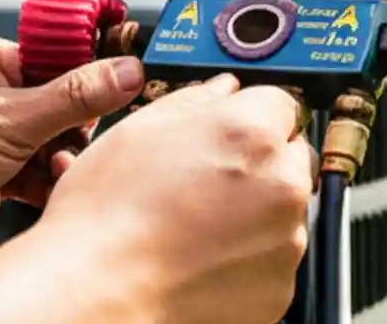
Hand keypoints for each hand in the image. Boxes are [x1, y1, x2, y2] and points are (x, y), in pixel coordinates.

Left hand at [0, 37, 144, 255]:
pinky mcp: (1, 172)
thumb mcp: (13, 119)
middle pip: (66, 104)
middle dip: (74, 130)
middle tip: (70, 144)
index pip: (61, 58)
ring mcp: (0, 134)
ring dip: (60, 159)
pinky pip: (42, 171)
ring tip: (51, 171)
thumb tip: (126, 71)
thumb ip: (75, 97)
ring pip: (57, 141)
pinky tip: (42, 190)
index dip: (89, 78)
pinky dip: (46, 182)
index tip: (120, 92)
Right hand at [36, 74, 317, 323]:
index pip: (281, 103)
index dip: (249, 115)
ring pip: (283, 210)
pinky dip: (249, 255)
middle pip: (290, 156)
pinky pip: (274, 258)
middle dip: (259, 162)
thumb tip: (220, 91)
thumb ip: (194, 101)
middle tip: (205, 179)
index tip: (228, 131)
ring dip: (255, 210)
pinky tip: (201, 255)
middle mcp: (282, 185)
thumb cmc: (106, 217)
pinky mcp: (280, 288)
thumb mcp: (138, 130)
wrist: (96, 294)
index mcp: (252, 133)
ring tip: (194, 222)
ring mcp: (285, 241)